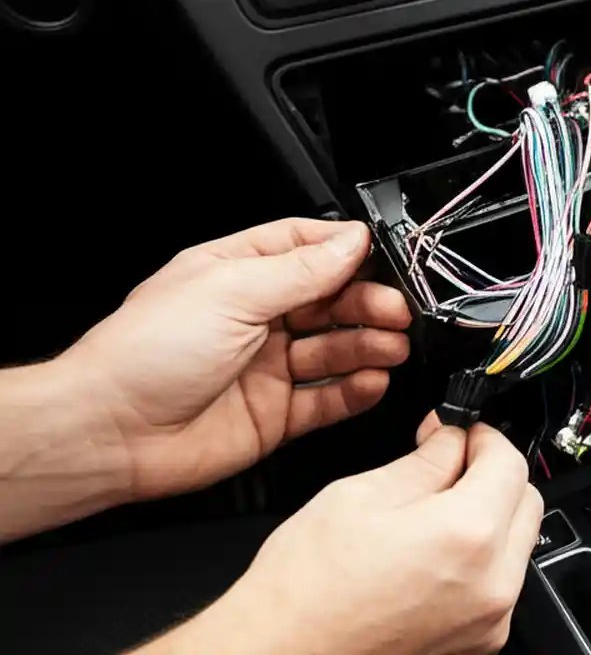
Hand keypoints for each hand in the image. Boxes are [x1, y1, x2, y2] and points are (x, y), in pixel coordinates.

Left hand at [66, 218, 412, 500]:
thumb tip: (351, 242)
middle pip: (331, 300)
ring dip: (369, 345)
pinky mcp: (275, 414)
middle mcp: (255, 317)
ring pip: (335, 350)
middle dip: (368, 303)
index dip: (347, 252)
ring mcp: (266, 367)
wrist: (110, 432)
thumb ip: (301, 270)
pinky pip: (328, 399)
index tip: (383, 259)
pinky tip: (372, 382)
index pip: (306, 249)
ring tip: (392, 346)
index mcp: (237, 273)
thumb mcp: (232, 291)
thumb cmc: (145, 354)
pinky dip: (355, 391)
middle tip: (396, 311)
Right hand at [138, 416, 543, 654]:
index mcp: (466, 536)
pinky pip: (498, 583)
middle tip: (445, 466)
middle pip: (525, 502)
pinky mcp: (478, 643)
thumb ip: (426, 460)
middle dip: (492, 475)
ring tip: (428, 516)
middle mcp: (491, 584)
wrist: (280, 654)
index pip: (509, 462)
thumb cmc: (306, 588)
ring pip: (515, 544)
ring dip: (488, 518)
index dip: (482, 437)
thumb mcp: (361, 495)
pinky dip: (478, 560)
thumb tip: (453, 438)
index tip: (459, 432)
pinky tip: (429, 555)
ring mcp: (489, 621)